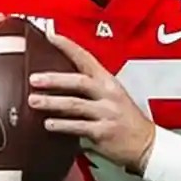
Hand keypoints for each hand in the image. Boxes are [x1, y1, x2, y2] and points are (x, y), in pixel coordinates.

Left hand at [27, 32, 155, 171]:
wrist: (146, 144)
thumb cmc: (125, 119)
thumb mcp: (111, 96)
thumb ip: (88, 88)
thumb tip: (56, 83)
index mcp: (108, 81)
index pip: (86, 58)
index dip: (68, 47)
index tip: (50, 37)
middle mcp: (108, 94)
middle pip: (79, 82)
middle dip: (54, 80)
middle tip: (34, 79)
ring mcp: (107, 113)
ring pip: (75, 105)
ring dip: (52, 103)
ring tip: (34, 101)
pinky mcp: (104, 132)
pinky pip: (79, 127)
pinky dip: (62, 125)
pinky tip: (48, 124)